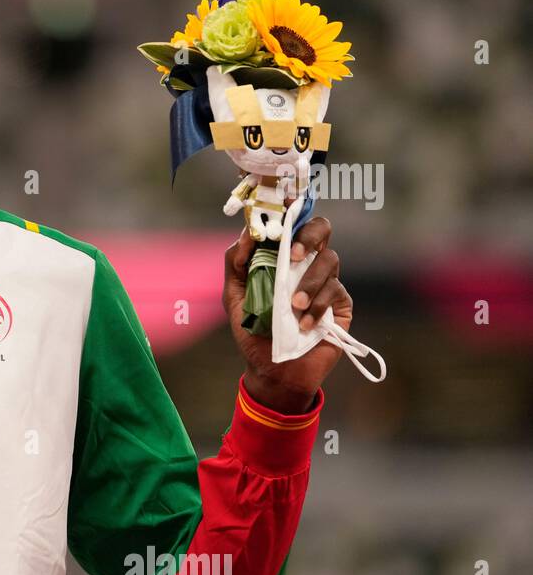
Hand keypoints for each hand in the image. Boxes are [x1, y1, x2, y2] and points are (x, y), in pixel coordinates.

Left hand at [222, 216, 353, 413]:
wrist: (273, 370)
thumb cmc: (254, 331)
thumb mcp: (234, 296)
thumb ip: (235, 263)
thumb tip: (247, 233)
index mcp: (281, 256)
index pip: (292, 223)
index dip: (292, 208)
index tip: (286, 203)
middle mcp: (307, 263)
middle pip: (321, 230)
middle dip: (309, 236)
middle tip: (292, 255)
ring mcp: (326, 282)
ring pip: (329, 261)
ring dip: (309, 282)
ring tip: (293, 306)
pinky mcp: (340, 304)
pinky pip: (336, 292)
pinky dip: (317, 307)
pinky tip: (303, 324)